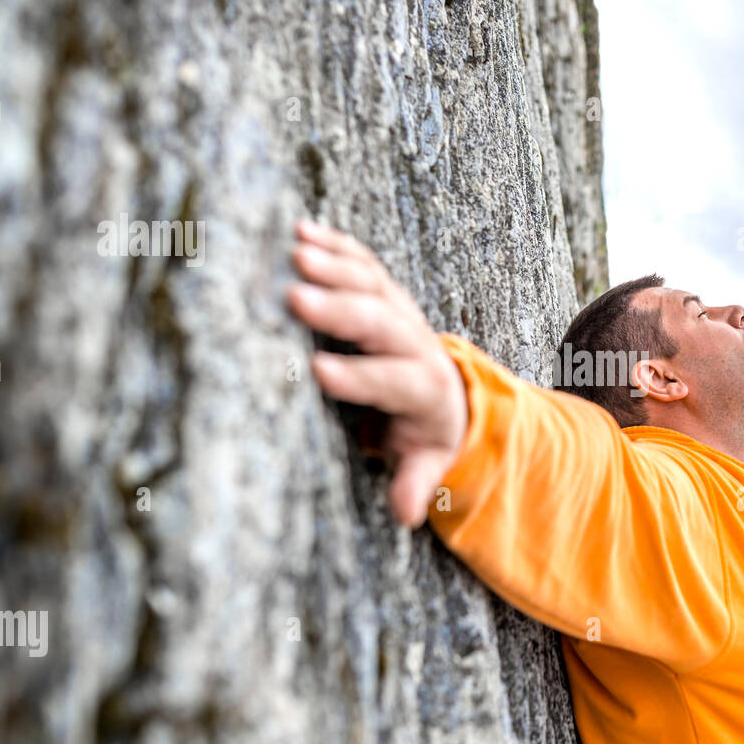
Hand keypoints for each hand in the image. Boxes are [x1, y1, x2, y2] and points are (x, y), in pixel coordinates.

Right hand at [286, 219, 467, 527]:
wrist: (448, 391)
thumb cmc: (426, 433)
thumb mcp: (428, 462)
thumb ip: (416, 482)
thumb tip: (405, 512)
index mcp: (425, 387)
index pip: (393, 379)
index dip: (360, 375)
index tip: (320, 372)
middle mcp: (415, 341)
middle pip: (380, 321)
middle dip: (339, 308)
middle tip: (295, 297)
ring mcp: (400, 310)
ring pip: (371, 282)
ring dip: (334, 264)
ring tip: (295, 251)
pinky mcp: (384, 290)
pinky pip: (362, 262)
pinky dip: (335, 244)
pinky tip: (300, 230)